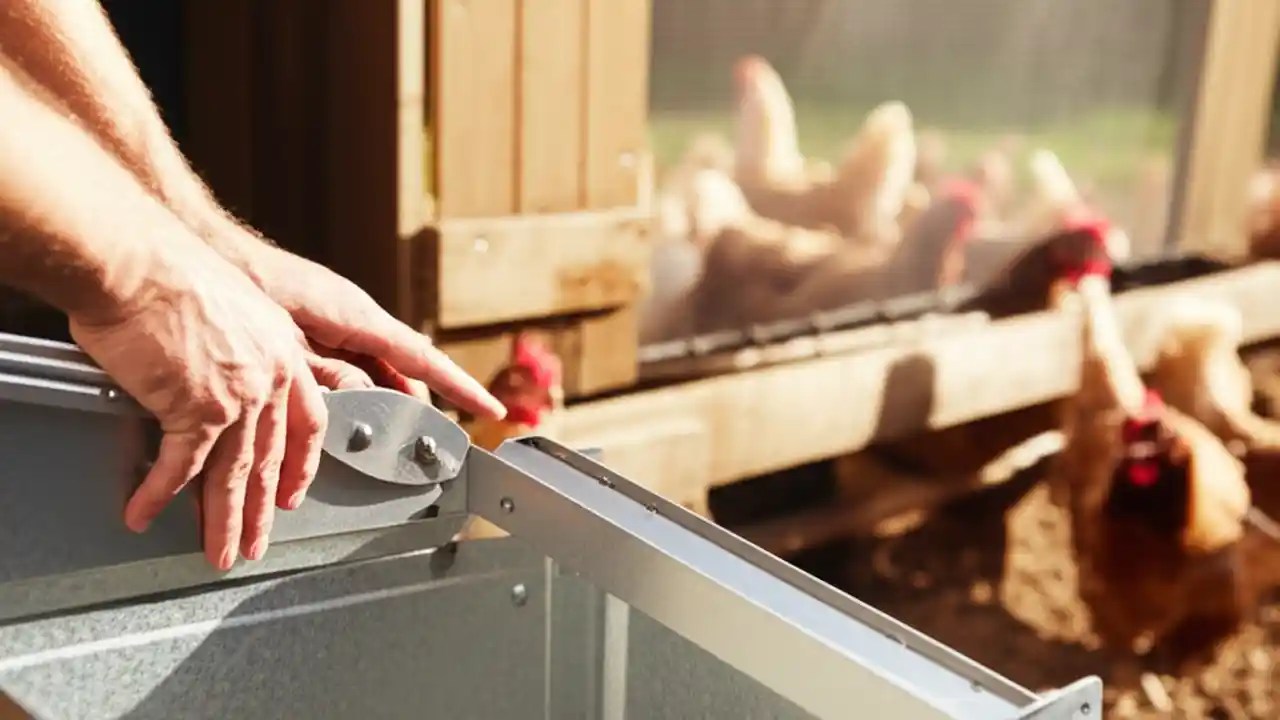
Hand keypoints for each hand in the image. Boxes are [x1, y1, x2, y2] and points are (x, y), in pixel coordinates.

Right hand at [69, 240, 328, 570]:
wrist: (137, 261)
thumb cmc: (169, 273)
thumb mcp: (230, 307)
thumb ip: (237, 349)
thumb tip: (214, 377)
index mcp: (283, 352)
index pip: (308, 421)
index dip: (302, 464)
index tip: (294, 493)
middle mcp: (270, 378)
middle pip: (271, 460)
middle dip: (261, 511)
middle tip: (254, 544)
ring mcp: (238, 397)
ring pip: (235, 476)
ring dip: (223, 521)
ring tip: (218, 554)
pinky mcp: (197, 408)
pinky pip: (179, 468)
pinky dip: (158, 496)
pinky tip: (143, 515)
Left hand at [204, 219, 504, 419]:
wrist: (213, 256)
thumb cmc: (256, 285)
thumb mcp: (297, 343)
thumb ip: (335, 374)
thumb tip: (367, 398)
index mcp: (363, 320)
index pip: (425, 361)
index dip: (460, 389)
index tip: (490, 412)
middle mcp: (359, 321)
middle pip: (403, 372)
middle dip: (412, 405)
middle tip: (417, 441)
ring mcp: (341, 325)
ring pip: (376, 372)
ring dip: (378, 400)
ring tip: (372, 433)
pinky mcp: (319, 329)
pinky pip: (350, 364)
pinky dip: (353, 387)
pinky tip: (338, 411)